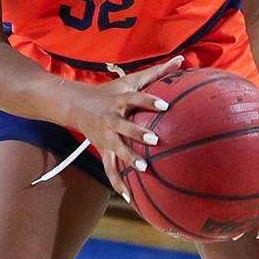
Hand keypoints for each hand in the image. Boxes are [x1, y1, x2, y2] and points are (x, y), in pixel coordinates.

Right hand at [58, 55, 184, 197]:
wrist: (76, 105)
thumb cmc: (111, 92)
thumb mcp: (130, 81)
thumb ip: (157, 72)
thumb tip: (181, 59)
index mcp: (120, 101)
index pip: (136, 99)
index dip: (149, 102)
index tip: (165, 106)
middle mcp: (112, 119)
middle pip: (124, 126)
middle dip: (137, 133)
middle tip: (155, 139)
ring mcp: (106, 137)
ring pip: (116, 150)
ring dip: (128, 159)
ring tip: (143, 169)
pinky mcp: (103, 150)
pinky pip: (110, 169)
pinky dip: (119, 184)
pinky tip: (131, 199)